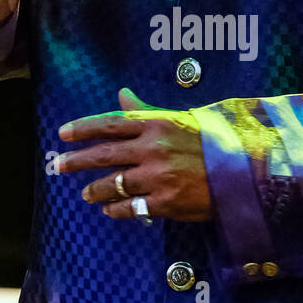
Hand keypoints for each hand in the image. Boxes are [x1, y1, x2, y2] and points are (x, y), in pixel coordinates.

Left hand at [56, 88, 212, 221]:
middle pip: (104, 154)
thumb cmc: (211, 143)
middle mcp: (153, 148)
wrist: (244, 173)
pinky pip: (130, 207)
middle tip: (58, 166)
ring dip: (95, 190)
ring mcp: (158, 176)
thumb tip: (121, 93)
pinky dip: (117, 209)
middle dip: (77, 161)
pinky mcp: (165, 202)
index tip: (63, 134)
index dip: (83, 128)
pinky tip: (111, 210)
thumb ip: (145, 110)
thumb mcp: (178, 119)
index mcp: (156, 123)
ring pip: (114, 184)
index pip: (110, 123)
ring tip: (87, 194)